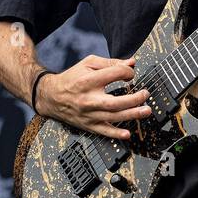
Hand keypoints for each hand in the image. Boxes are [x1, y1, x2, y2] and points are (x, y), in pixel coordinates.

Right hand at [35, 55, 151, 139]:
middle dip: (134, 99)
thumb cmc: (72, 78)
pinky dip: (115, 134)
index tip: (130, 73)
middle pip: (114, 102)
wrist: (51, 96)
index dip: (126, 72)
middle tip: (145, 94)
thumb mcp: (88, 64)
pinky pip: (103, 131)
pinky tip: (127, 134)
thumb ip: (110, 63)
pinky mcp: (88, 124)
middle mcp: (88, 99)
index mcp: (87, 80)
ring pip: (113, 117)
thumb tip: (131, 63)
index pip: (113, 75)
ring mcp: (88, 114)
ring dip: (132, 114)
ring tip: (146, 110)